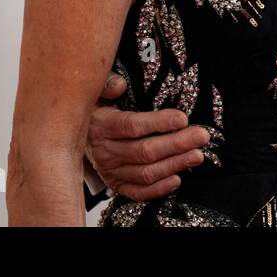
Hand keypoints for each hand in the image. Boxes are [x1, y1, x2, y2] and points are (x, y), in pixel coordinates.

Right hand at [85, 74, 209, 201]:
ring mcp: (110, 171)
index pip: (132, 126)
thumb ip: (108, 85)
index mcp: (102, 126)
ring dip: (175, 164)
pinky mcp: (116, 185)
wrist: (75, 137)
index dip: (159, 123)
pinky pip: (139, 192)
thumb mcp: (97, 93)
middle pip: (145, 151)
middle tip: (201, 136)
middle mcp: (105, 151)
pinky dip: (159, 189)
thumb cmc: (97, 111)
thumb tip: (120, 85)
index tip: (183, 119)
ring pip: (146, 173)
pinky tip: (177, 179)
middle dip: (177, 144)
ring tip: (197, 155)